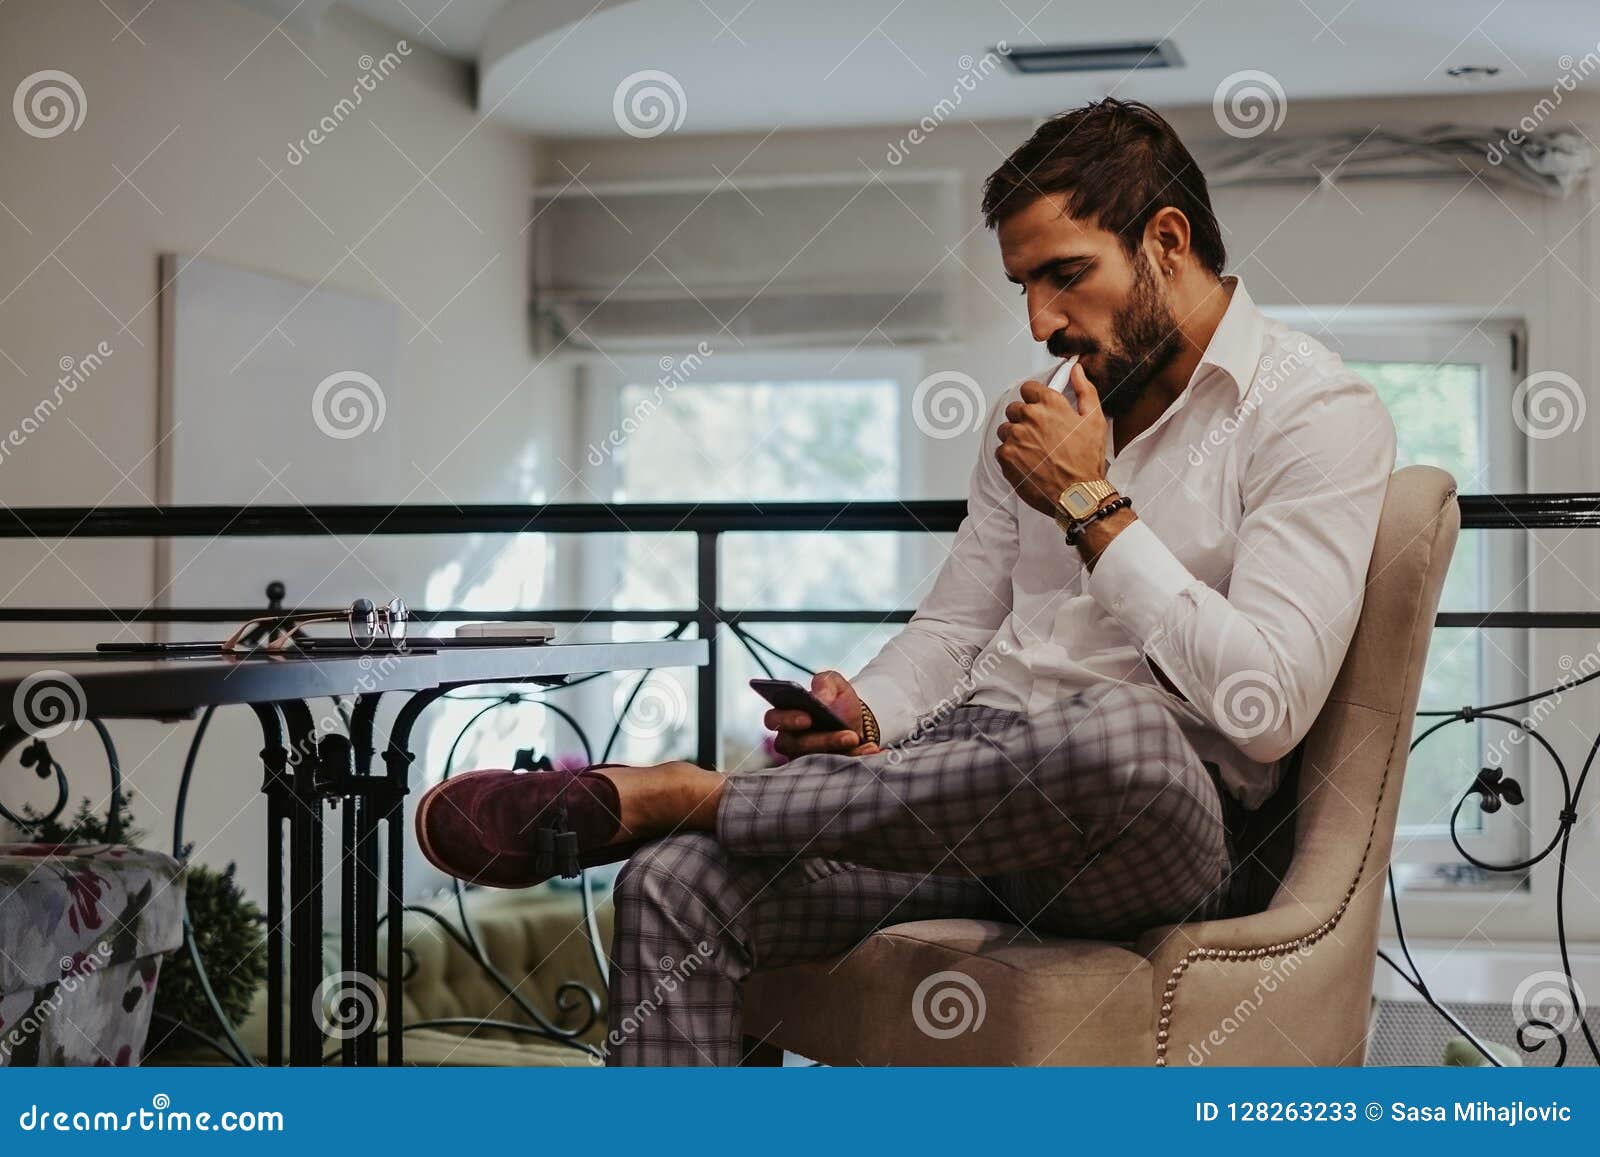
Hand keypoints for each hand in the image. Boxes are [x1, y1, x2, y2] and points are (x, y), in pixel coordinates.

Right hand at [764, 669, 882, 758]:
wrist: (855, 718)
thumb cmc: (836, 701)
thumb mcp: (833, 684)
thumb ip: (825, 683)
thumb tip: (820, 698)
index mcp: (785, 715)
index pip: (773, 719)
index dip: (786, 720)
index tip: (807, 718)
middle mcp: (789, 739)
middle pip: (795, 744)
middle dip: (821, 740)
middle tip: (846, 734)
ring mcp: (803, 757)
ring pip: (814, 760)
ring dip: (838, 750)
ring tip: (856, 738)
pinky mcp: (822, 770)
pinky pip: (836, 768)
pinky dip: (855, 757)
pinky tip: (871, 748)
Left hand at [995, 360, 1108, 516]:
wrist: (1077, 495)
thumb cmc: (1087, 460)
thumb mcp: (1094, 420)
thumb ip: (1084, 390)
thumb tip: (1075, 369)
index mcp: (1050, 404)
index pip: (1028, 388)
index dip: (1034, 399)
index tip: (1040, 409)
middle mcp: (1030, 417)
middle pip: (1015, 409)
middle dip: (1025, 419)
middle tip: (1042, 436)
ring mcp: (1015, 436)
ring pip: (1006, 429)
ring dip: (1016, 437)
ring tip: (1036, 452)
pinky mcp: (1005, 456)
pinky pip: (1001, 449)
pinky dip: (1011, 456)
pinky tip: (1029, 464)